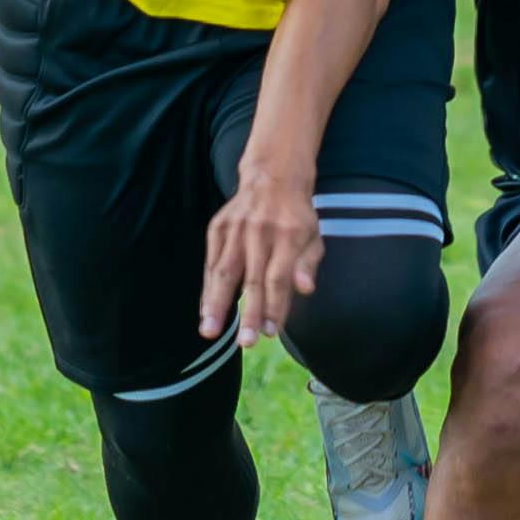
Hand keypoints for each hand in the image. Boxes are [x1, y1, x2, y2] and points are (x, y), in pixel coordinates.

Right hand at [195, 157, 321, 351]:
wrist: (272, 176)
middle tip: (244, 344)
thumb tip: (306, 289)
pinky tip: (206, 311)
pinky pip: (211, 263)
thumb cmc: (297, 216)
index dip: (274, 306)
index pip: (279, 277)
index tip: (269, 333)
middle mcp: (260, 232)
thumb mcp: (314, 236)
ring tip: (209, 331)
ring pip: (224, 271)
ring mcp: (236, 229)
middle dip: (247, 313)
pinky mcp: (217, 227)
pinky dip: (208, 289)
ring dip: (216, 304)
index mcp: (288, 235)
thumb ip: (309, 263)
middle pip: (252, 278)